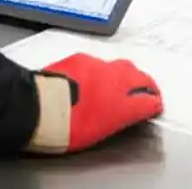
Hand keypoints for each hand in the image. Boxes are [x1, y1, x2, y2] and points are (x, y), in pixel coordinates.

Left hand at [26, 53, 162, 153]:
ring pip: (119, 66)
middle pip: (140, 77)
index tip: (154, 106)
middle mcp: (115, 82)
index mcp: (121, 106)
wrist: (36, 108)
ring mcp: (98, 67)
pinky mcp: (81, 58)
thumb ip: (115, 119)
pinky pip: (96, 62)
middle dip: (145, 84)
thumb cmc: (63, 129)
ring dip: (122, 75)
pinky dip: (98, 70)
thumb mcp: (97, 133)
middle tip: (146, 90)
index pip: (148, 102)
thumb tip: (121, 114)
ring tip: (118, 83)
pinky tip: (90, 78)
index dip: (153, 104)